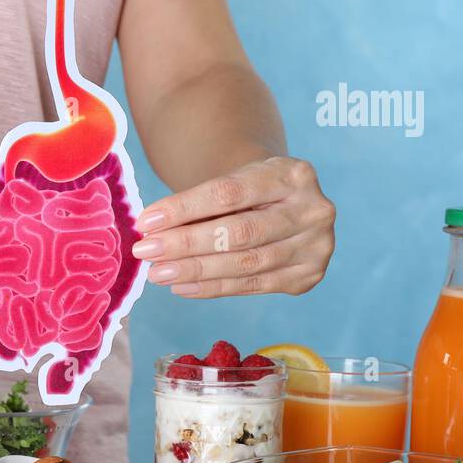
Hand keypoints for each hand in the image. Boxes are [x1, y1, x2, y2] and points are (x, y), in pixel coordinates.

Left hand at [131, 156, 334, 297]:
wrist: (286, 203)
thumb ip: (199, 204)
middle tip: (147, 252)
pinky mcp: (307, 275)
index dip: (184, 209)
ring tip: (159, 273)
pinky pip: (252, 286)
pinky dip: (213, 288)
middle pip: (240, 232)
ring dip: (196, 270)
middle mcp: (313, 210)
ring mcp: (316, 246)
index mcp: (293, 174)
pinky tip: (182, 286)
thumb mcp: (233, 182)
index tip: (146, 222)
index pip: (229, 193)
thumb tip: (151, 232)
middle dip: (187, 244)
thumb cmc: (251, 190)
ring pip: (246, 264)